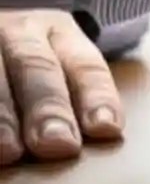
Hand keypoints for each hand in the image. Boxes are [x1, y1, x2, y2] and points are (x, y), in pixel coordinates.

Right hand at [0, 10, 123, 165]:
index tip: (105, 128)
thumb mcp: (60, 63)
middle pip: (36, 67)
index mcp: (59, 31)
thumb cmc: (34, 64)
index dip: (96, 97)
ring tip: (10, 152)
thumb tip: (103, 134)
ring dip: (2, 117)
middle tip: (56, 144)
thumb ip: (79, 95)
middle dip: (47, 107)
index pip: (84, 64)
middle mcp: (18, 31)